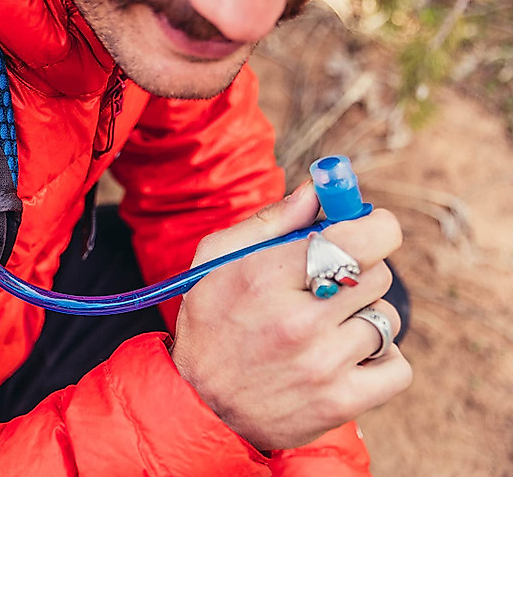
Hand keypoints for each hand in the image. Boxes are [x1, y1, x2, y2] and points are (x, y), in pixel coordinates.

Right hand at [169, 182, 412, 452]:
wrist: (198, 404)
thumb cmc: (210, 323)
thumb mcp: (217, 260)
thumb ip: (271, 221)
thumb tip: (318, 191)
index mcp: (267, 277)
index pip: (359, 239)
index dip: (376, 227)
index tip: (370, 229)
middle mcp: (298, 321)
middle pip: (377, 276)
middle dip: (360, 273)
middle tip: (330, 285)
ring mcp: (322, 365)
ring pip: (387, 320)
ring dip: (365, 319)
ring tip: (330, 328)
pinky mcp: (340, 403)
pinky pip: (398, 368)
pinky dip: (381, 360)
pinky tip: (348, 357)